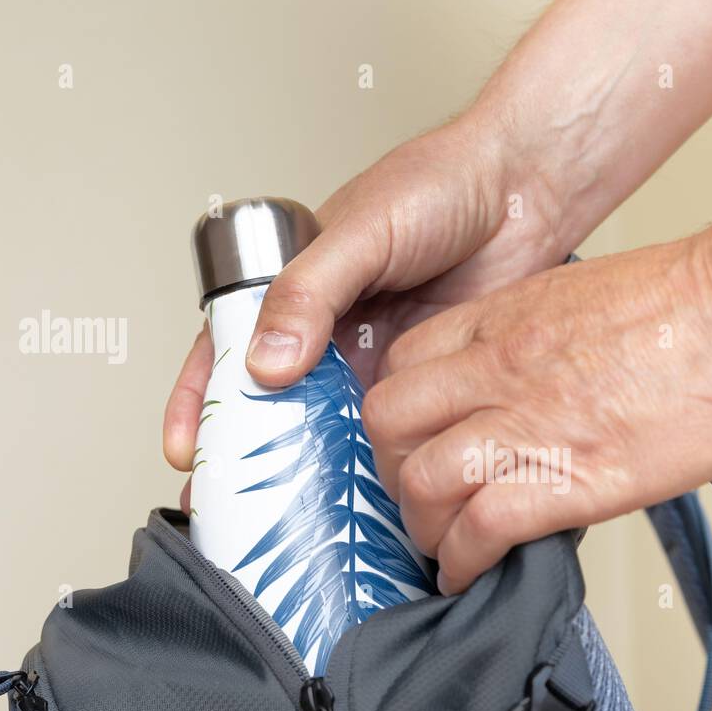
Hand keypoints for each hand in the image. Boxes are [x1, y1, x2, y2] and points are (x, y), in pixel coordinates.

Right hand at [162, 113, 573, 505]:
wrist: (525, 190)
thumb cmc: (439, 184)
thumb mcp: (359, 231)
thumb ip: (308, 293)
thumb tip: (265, 364)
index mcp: (294, 290)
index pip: (228, 351)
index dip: (201, 402)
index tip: (186, 450)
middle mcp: (328, 333)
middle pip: (273, 405)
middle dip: (246, 458)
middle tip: (227, 509)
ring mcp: (374, 364)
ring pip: (328, 431)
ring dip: (308, 476)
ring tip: (286, 526)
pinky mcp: (423, 386)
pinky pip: (388, 437)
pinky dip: (372, 471)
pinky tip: (362, 506)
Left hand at [362, 203, 711, 593]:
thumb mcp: (604, 301)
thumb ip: (558, 341)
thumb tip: (559, 386)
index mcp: (511, 316)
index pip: (406, 363)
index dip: (403, 415)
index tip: (420, 443)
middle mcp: (503, 365)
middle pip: (390, 423)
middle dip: (395, 470)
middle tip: (425, 499)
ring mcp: (533, 421)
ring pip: (420, 479)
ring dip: (424, 526)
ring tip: (447, 548)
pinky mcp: (575, 477)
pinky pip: (480, 528)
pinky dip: (462, 562)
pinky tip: (472, 576)